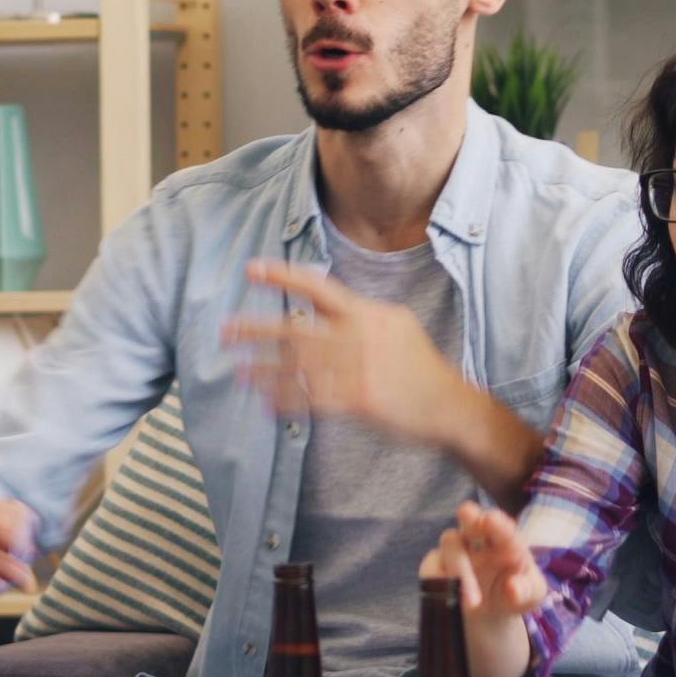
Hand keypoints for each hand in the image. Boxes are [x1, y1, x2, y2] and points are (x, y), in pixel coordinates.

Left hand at [224, 260, 455, 440]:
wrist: (449, 405)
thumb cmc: (420, 367)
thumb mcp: (397, 325)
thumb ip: (361, 314)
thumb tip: (326, 304)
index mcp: (366, 314)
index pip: (317, 286)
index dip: (282, 276)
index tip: (251, 270)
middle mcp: (358, 336)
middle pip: (297, 330)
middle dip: (257, 330)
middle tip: (226, 331)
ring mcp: (358, 368)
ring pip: (298, 366)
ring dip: (264, 370)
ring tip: (239, 371)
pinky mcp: (359, 399)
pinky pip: (311, 398)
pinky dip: (286, 400)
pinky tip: (266, 403)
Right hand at [423, 499, 545, 620]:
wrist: (490, 614)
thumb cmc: (515, 596)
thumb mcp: (531, 597)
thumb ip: (526, 591)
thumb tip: (513, 588)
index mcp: (506, 540)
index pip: (502, 528)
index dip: (496, 523)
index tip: (489, 519)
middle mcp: (477, 540)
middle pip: (469, 519)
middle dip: (469, 515)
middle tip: (467, 513)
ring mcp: (454, 552)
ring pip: (450, 545)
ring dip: (460, 570)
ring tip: (473, 602)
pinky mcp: (435, 568)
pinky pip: (431, 569)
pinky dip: (439, 581)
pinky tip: (452, 600)